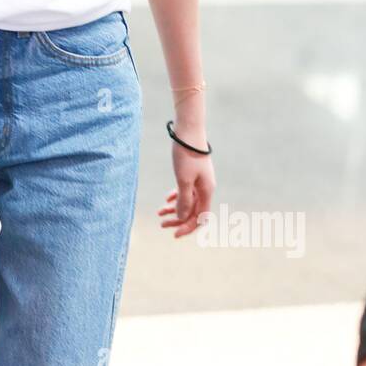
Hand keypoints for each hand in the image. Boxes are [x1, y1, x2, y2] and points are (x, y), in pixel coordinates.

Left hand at [158, 120, 215, 237]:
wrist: (188, 131)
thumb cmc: (186, 155)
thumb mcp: (183, 180)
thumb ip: (183, 200)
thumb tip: (181, 219)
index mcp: (206, 191)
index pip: (200, 218)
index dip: (187, 228)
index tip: (173, 234)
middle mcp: (205, 188)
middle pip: (194, 212)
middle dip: (178, 220)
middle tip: (161, 224)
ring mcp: (200, 180)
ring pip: (189, 201)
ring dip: (175, 209)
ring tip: (160, 214)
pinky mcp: (193, 173)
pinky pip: (187, 191)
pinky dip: (177, 197)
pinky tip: (167, 199)